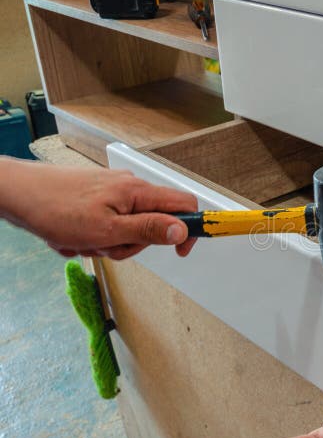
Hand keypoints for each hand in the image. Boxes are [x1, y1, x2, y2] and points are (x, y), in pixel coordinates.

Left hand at [0, 158, 197, 259]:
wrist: (16, 193)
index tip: (181, 250)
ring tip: (84, 240)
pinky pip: (108, 225)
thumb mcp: (107, 230)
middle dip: (133, 243)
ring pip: (128, 228)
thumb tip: (183, 230)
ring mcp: (112, 193)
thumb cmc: (56, 209)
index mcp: (138, 192)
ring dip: (109, 243)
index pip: (185, 205)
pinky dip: (94, 236)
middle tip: (108, 246)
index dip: (189, 229)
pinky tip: (74, 235)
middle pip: (154, 223)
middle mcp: (129, 188)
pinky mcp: (96, 199)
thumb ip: (148, 230)